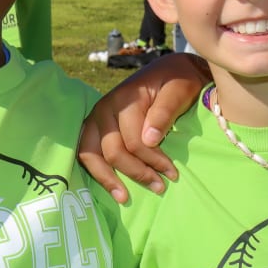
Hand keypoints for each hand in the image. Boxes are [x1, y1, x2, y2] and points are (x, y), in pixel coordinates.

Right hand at [77, 53, 209, 202]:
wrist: (169, 70)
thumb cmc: (177, 81)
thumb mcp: (178, 91)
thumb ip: (164, 112)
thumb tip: (149, 140)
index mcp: (126, 99)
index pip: (134, 140)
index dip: (153, 160)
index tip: (173, 174)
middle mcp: (105, 108)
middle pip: (113, 150)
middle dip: (136, 172)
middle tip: (159, 187)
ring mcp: (97, 117)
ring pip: (91, 153)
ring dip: (108, 178)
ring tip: (124, 197)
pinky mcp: (96, 127)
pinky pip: (88, 152)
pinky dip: (97, 171)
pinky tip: (111, 187)